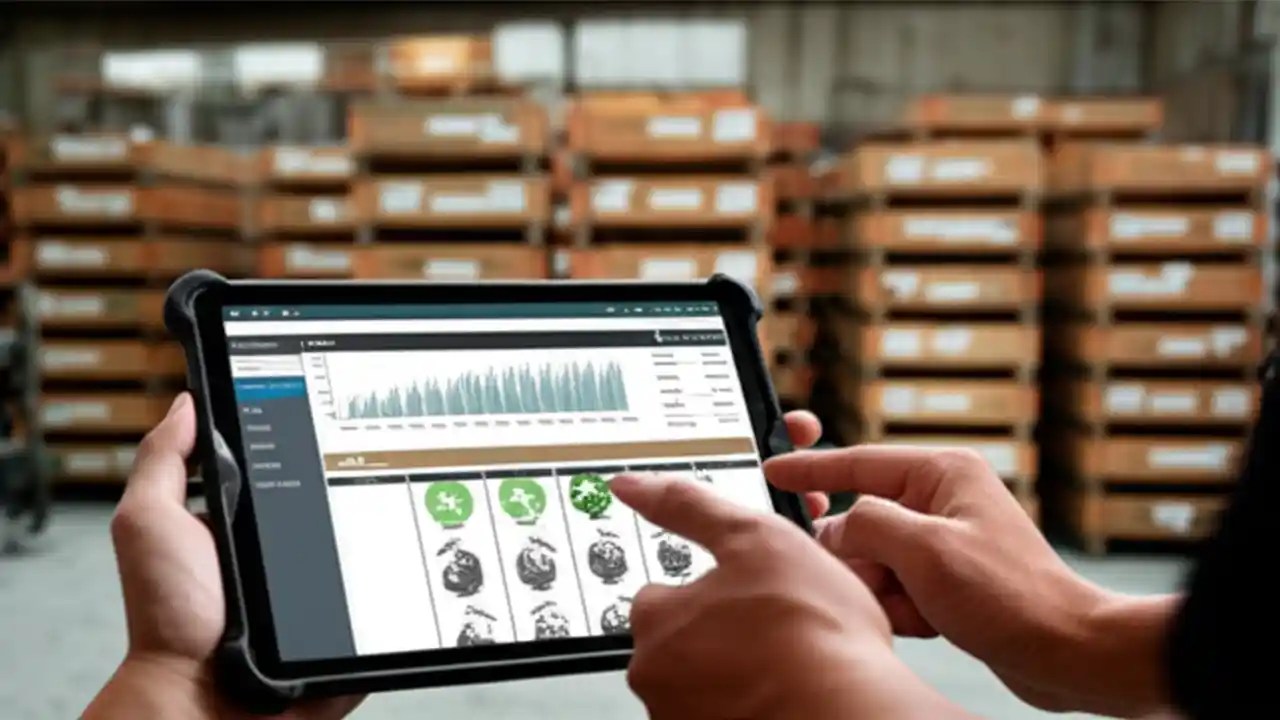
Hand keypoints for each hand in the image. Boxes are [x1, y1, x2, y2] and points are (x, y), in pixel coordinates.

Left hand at [85, 393, 362, 719]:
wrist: (207, 698)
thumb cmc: (170, 620)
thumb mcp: (149, 523)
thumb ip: (162, 463)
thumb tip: (188, 403)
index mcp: (244, 518)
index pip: (284, 460)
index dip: (303, 433)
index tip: (324, 410)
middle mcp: (286, 546)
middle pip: (334, 490)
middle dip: (353, 472)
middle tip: (362, 457)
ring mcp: (322, 579)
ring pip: (368, 532)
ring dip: (378, 520)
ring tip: (378, 504)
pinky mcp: (349, 612)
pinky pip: (384, 581)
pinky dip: (393, 568)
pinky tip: (394, 549)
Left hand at [613, 473, 967, 719]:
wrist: (850, 713)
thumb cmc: (812, 636)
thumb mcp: (754, 537)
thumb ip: (689, 507)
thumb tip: (633, 485)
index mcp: (656, 620)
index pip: (662, 594)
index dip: (711, 589)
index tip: (745, 594)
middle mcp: (656, 678)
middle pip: (680, 644)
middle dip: (718, 635)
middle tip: (773, 628)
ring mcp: (681, 718)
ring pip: (703, 684)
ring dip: (734, 673)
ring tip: (787, 662)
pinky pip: (725, 714)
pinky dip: (749, 705)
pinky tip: (785, 693)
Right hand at [766, 445, 1175, 716]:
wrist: (1065, 653)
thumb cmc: (1013, 596)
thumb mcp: (924, 551)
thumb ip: (865, 526)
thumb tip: (833, 528)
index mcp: (942, 474)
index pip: (859, 462)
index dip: (811, 469)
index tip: (775, 471)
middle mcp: (942, 501)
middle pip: (862, 520)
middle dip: (858, 557)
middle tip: (865, 578)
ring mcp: (944, 542)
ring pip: (874, 560)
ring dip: (880, 590)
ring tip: (908, 607)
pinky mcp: (947, 581)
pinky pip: (895, 589)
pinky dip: (899, 610)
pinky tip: (926, 622)